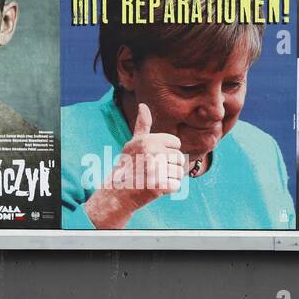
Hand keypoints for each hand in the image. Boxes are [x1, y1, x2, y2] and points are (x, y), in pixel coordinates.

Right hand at [84, 103, 185, 228]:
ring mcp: (156, 169)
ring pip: (180, 172)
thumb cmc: (128, 166)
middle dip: (170, 166)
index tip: (153, 158)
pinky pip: (177, 185)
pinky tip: (156, 188)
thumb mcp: (133, 143)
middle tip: (153, 171)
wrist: (118, 193)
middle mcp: (152, 152)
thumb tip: (143, 105)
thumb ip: (142, 125)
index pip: (176, 143)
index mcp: (149, 140)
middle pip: (180, 158)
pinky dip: (169, 189)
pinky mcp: (159, 185)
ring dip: (170, 178)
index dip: (167, 152)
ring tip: (154, 178)